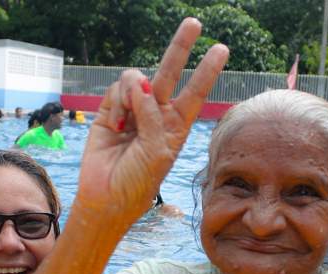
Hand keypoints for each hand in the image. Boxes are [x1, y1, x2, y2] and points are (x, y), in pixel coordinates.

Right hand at [75, 18, 227, 223]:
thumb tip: (138, 83)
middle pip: (171, 72)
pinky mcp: (110, 111)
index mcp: (176, 126)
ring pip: (137, 79)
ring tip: (129, 121)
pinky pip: (117, 89)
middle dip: (181, 47)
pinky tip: (117, 123)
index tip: (221, 48)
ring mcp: (133, 110)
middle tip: (194, 22)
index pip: (196, 92)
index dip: (207, 70)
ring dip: (134, 93)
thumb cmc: (139, 181)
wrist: (106, 197)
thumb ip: (153, 115)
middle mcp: (156, 114)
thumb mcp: (157, 150)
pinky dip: (118, 101)